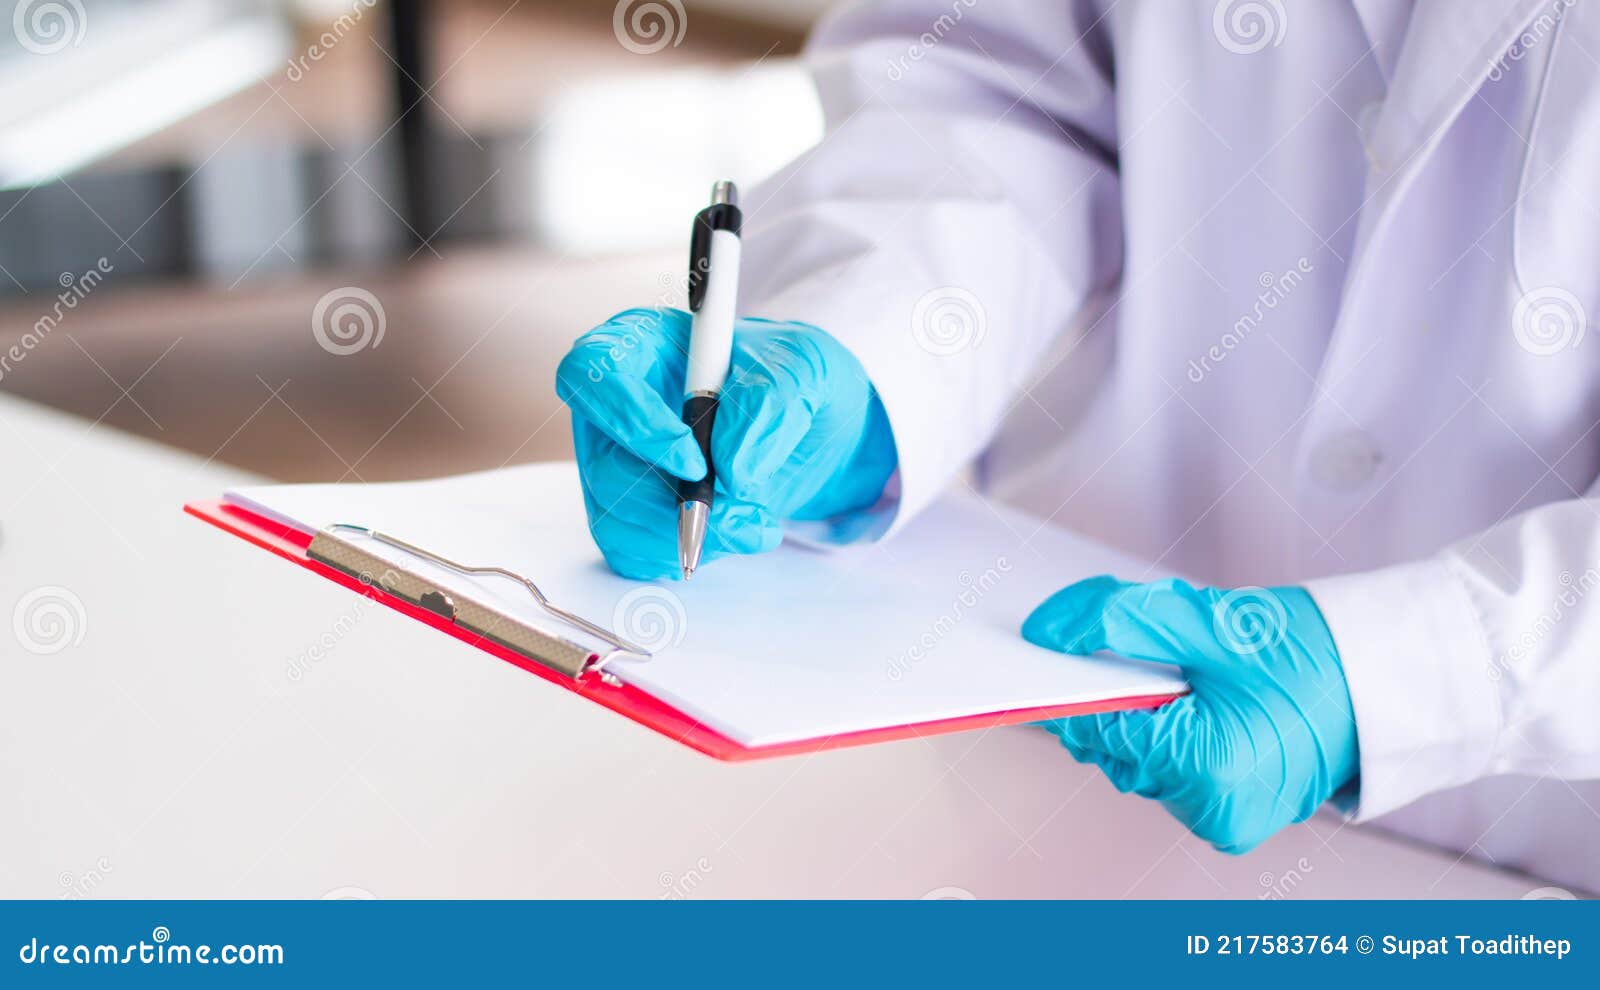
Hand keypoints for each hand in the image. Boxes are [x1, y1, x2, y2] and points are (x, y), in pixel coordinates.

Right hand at [555, 308, 896, 579]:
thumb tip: (731, 469)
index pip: (592, 375)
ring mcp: (615, 462)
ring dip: (688, 535)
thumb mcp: (805, 364)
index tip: (695, 462)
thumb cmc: (794, 380)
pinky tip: (730, 534)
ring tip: (756, 522)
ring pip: (615, 518)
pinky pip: (630, 550)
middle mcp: (614, 405)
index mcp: (639, 343)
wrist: (812, 430)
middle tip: (746, 512)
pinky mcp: (628, 512)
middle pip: (603, 466)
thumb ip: (771, 399)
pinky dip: (682, 554)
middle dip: (676, 506)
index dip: (633, 423)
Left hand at [1023, 576, 1357, 852]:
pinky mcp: (1231, 818)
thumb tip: (1046, 630)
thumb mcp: (1202, 620)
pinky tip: (1195, 706)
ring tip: (1180, 680)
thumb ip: (1115, 619)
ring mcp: (1222, 822)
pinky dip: (1169, 738)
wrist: (1382, 685)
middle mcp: (1211, 812)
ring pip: (1139, 763)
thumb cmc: (1305, 654)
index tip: (1045, 653)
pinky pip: (1170, 775)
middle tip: (1127, 655)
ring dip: (1143, 719)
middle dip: (1112, 699)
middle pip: (1114, 748)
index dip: (1068, 686)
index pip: (1097, 726)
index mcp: (1206, 768)